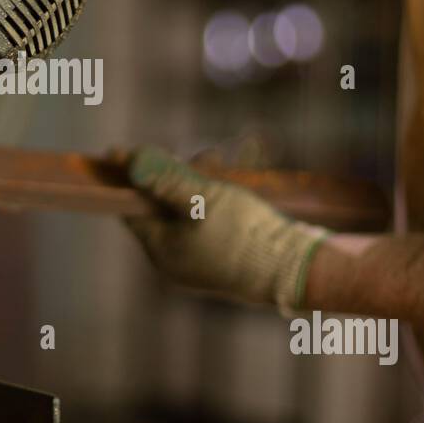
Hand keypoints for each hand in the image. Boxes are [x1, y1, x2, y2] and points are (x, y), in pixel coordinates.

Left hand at [124, 145, 328, 310]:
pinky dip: (211, 201)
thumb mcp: (202, 199)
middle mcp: (175, 261)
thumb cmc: (244, 235)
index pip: (132, 210)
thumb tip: (129, 162)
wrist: (296, 269)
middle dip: (173, 176)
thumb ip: (165, 180)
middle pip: (160, 209)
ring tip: (215, 159)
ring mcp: (198, 261)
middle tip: (189, 154)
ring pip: (185, 213)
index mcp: (161, 251)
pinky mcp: (221, 258)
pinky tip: (227, 182)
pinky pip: (205, 224)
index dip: (131, 178)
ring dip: (196, 184)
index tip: (127, 153)